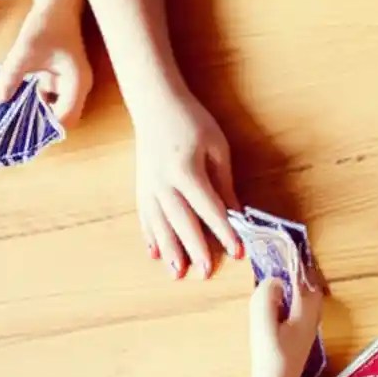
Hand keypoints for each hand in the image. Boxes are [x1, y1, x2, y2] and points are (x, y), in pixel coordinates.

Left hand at [0, 5, 92, 125]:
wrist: (58, 6)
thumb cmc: (46, 27)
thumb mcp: (23, 52)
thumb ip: (10, 78)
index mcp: (77, 84)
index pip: (66, 119)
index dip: (47, 129)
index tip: (23, 134)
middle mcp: (78, 87)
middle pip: (62, 117)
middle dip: (40, 124)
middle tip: (14, 129)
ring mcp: (71, 83)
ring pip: (55, 108)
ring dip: (36, 112)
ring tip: (12, 116)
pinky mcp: (62, 78)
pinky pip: (50, 96)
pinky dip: (35, 100)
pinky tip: (16, 98)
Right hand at [134, 91, 240, 277]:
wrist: (154, 103)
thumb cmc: (192, 122)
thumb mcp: (217, 148)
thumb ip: (224, 183)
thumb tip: (236, 212)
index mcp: (186, 171)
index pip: (209, 208)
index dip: (224, 232)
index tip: (237, 251)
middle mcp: (163, 183)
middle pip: (182, 222)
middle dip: (196, 249)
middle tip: (206, 273)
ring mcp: (148, 186)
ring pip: (160, 224)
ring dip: (169, 250)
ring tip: (177, 273)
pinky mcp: (140, 186)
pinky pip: (145, 217)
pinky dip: (150, 236)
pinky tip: (155, 254)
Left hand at [247, 270, 321, 376]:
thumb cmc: (287, 356)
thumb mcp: (303, 325)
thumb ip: (308, 298)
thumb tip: (312, 279)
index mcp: (262, 298)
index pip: (284, 275)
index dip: (300, 283)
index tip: (310, 300)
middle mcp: (256, 303)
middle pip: (284, 287)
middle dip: (299, 297)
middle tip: (308, 318)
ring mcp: (258, 317)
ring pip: (284, 300)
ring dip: (297, 310)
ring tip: (303, 330)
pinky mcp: (263, 328)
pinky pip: (281, 313)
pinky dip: (291, 320)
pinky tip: (296, 338)